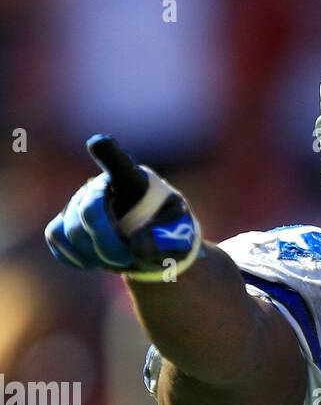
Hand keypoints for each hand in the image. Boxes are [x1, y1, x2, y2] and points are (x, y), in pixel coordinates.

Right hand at [44, 134, 201, 280]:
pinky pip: (57, 238)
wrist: (153, 245)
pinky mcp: (66, 222)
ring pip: (71, 229)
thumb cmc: (168, 233)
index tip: (99, 143)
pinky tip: (94, 261)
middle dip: (106, 243)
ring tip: (117, 259)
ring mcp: (79, 202)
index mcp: (132, 180)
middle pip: (89, 211)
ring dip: (94, 254)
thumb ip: (164, 241)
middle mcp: (100, 185)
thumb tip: (134, 247)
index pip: (118, 161)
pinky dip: (75, 257)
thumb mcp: (180, 237)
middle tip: (126, 258)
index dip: (107, 152)